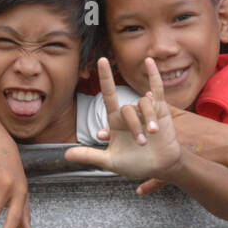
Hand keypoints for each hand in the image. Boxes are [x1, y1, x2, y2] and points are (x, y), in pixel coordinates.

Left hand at [65, 58, 180, 181]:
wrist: (160, 167)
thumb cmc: (135, 164)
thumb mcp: (111, 161)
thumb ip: (90, 156)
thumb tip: (65, 155)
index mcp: (115, 121)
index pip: (108, 95)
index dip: (105, 77)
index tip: (101, 60)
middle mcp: (128, 113)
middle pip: (127, 109)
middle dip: (135, 127)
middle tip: (141, 143)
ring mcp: (144, 110)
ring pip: (144, 104)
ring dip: (148, 119)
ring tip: (153, 133)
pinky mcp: (161, 111)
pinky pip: (157, 90)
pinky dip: (153, 76)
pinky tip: (149, 64)